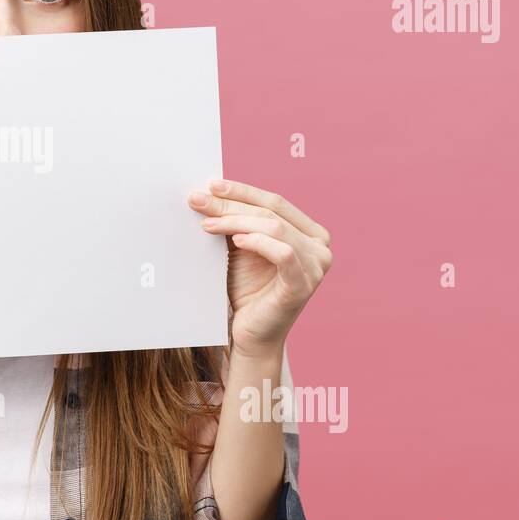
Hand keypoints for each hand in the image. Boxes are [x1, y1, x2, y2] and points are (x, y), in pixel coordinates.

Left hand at [187, 179, 331, 354]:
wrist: (250, 333)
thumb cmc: (247, 290)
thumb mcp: (242, 248)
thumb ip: (237, 221)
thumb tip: (208, 192)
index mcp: (310, 233)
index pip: (275, 202)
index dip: (242, 191)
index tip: (210, 186)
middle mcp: (320, 247)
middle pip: (272, 212)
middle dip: (232, 205)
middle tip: (198, 200)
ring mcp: (316, 266)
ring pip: (274, 228)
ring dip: (236, 222)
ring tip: (207, 224)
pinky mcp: (303, 284)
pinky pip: (282, 252)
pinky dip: (258, 242)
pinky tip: (236, 241)